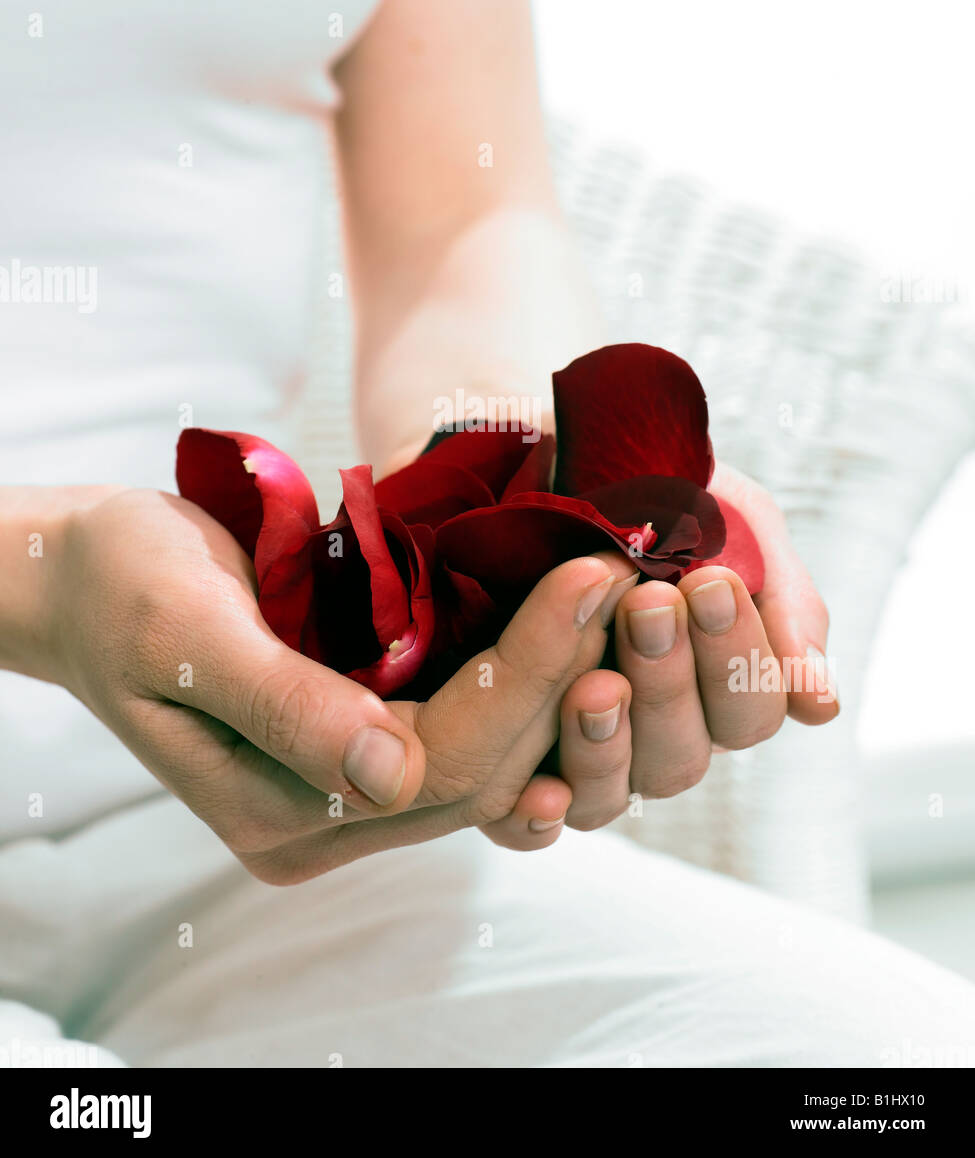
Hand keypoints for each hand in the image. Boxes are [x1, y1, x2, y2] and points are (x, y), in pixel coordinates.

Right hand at [45, 488, 625, 882]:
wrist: (90, 575)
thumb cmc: (122, 590)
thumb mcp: (186, 636)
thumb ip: (284, 708)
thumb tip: (390, 776)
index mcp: (281, 816)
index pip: (443, 764)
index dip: (529, 674)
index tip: (591, 572)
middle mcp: (332, 819)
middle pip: (488, 766)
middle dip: (567, 669)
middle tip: (631, 571)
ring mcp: (356, 784)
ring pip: (495, 749)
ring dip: (563, 673)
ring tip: (623, 586)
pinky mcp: (373, 734)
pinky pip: (473, 716)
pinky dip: (526, 664)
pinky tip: (569, 607)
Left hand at [482, 461, 835, 844]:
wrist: (546, 467)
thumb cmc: (654, 498)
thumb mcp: (734, 526)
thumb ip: (784, 607)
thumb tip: (821, 706)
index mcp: (714, 687)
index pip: (748, 712)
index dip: (736, 658)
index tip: (709, 582)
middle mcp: (654, 733)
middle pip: (683, 756)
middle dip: (670, 678)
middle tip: (647, 604)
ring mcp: (584, 753)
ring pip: (615, 790)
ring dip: (609, 739)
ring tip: (595, 681)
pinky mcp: (511, 768)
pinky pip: (527, 826)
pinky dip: (536, 818)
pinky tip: (538, 791)